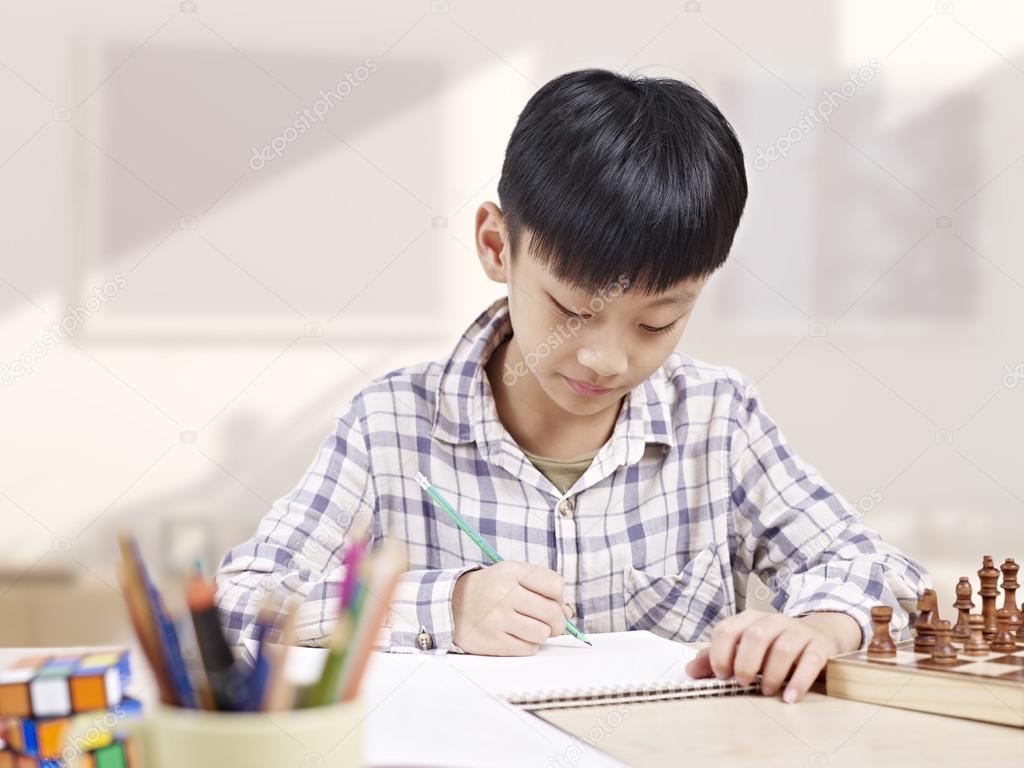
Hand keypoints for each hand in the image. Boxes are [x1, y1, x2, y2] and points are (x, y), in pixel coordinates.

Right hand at [452, 561, 569, 655]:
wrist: (451, 604)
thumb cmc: (491, 589)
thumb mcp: (513, 577)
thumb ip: (542, 588)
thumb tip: (568, 613)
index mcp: (511, 571)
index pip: (555, 585)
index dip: (559, 596)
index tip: (552, 600)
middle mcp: (504, 593)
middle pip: (552, 612)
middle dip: (558, 621)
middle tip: (552, 623)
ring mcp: (497, 619)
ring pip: (543, 633)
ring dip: (542, 634)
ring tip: (530, 628)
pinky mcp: (493, 642)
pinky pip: (528, 649)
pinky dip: (529, 645)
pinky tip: (517, 636)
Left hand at [684, 610, 861, 701]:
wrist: (818, 636)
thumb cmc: (772, 647)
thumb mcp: (744, 649)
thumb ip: (716, 658)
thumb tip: (689, 671)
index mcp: (748, 620)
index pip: (727, 630)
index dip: (720, 654)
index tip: (721, 675)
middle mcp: (772, 621)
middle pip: (755, 636)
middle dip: (745, 663)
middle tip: (743, 683)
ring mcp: (797, 631)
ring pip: (782, 648)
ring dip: (772, 674)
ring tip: (767, 692)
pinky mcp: (819, 646)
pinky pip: (810, 661)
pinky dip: (799, 681)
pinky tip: (789, 697)